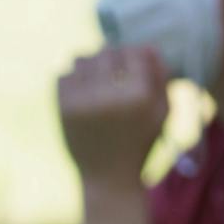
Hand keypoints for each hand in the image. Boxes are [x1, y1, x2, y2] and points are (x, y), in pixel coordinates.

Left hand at [57, 46, 169, 184]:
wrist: (109, 178)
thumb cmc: (140, 142)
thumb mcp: (162, 112)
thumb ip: (160, 76)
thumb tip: (147, 45)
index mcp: (140, 96)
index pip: (134, 51)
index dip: (134, 56)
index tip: (133, 66)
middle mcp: (111, 96)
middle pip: (106, 51)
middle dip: (111, 58)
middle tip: (113, 72)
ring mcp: (84, 102)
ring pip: (81, 59)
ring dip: (89, 66)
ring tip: (97, 81)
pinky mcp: (64, 109)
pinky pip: (62, 76)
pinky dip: (72, 80)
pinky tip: (82, 92)